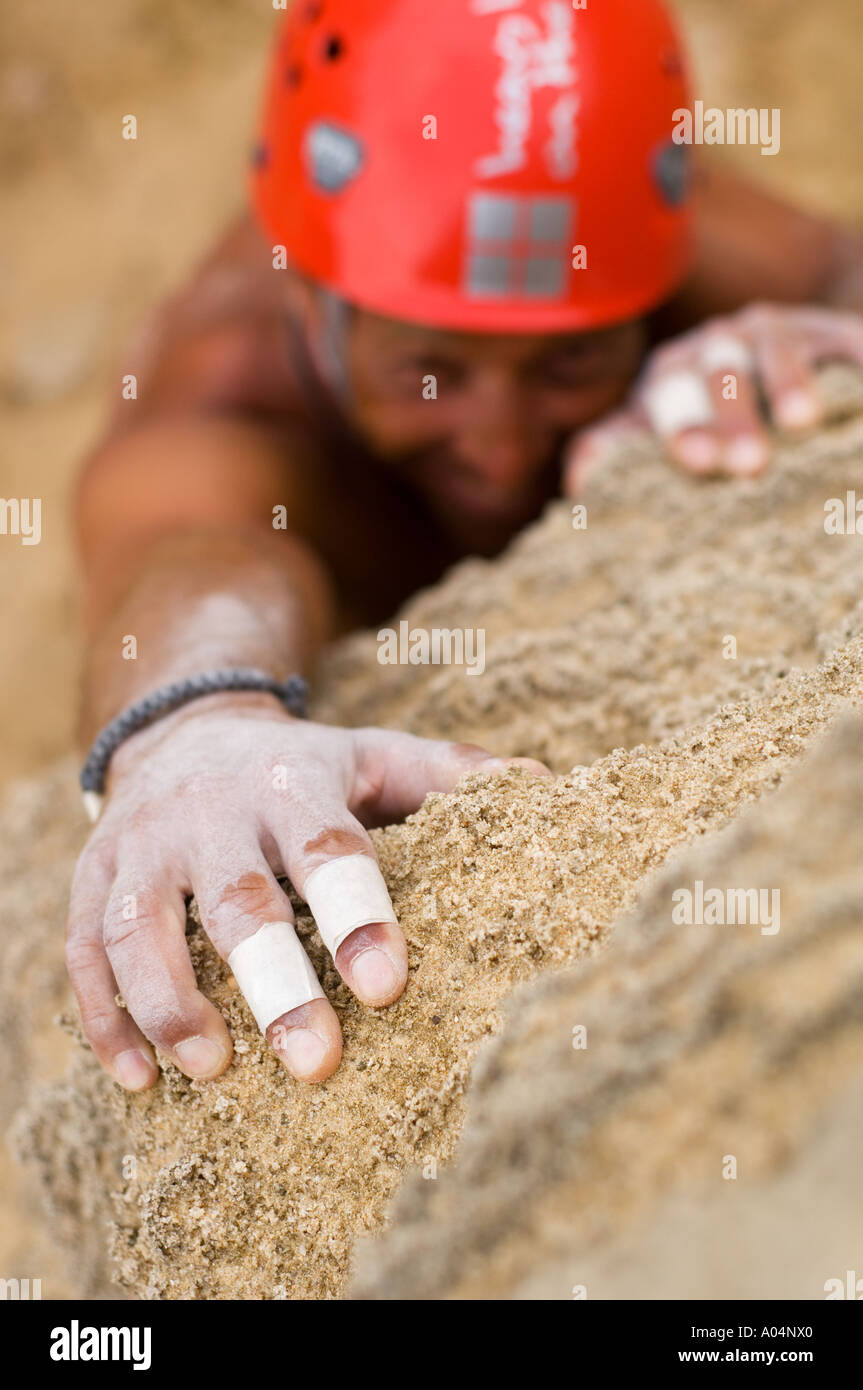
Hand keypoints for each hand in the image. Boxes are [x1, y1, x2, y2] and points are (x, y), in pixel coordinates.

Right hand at [67, 693, 548, 1088]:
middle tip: (317, 1063)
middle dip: (274, 984)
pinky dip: (105, 1018)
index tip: (388, 986)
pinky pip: (84, 950)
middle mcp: (211, 812)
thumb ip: (447, 773)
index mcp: (291, 782)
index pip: (328, 849)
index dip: (355, 915)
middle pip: (236, 902)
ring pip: (140, 928)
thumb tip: (543, 784)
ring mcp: (142, 844)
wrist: (184, 728)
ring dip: (170, 1005)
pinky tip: (140, 1079)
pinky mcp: (93, 878)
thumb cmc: (301, 765)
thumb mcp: (372, 754)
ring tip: (214, 1071)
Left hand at [564, 303, 862, 492]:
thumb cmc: (708, 422)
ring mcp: (775, 332)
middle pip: (718, 373)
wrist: (778, 367)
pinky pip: (843, 339)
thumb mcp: (659, 430)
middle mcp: (718, 345)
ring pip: (777, 348)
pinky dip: (854, 355)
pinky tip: (862, 371)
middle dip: (732, 415)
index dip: (681, 427)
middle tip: (748, 463)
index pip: (666, 399)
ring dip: (788, 382)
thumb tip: (578, 486)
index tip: (697, 462)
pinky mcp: (829, 330)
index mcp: (670, 375)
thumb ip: (612, 450)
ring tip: (804, 422)